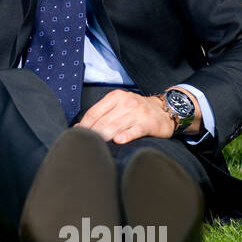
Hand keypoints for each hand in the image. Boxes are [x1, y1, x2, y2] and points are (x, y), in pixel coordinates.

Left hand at [74, 89, 190, 143]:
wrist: (165, 109)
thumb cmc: (137, 110)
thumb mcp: (119, 105)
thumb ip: (101, 114)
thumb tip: (79, 127)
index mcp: (115, 97)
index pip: (94, 112)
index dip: (84, 126)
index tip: (77, 135)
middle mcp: (126, 103)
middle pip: (103, 121)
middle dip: (91, 134)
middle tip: (84, 144)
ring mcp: (138, 113)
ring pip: (116, 126)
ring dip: (104, 137)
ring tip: (95, 145)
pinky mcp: (148, 124)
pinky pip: (135, 130)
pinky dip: (126, 135)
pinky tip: (119, 140)